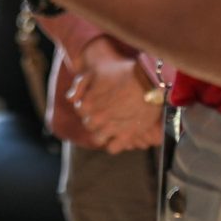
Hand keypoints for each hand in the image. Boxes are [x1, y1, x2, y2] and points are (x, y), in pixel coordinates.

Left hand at [68, 39, 161, 153]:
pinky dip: (115, 143)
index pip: (80, 110)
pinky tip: (120, 134)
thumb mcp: (95, 71)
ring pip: (98, 139)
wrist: (149, 81)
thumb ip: (79, 84)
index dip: (88, 105)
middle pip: (89, 125)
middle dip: (95, 119)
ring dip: (103, 133)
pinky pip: (112, 148)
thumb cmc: (122, 72)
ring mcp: (111, 129)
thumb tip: (71, 99)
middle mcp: (97, 118)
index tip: (97, 101)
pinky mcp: (126, 136)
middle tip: (106, 112)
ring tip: (112, 125)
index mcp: (87, 104)